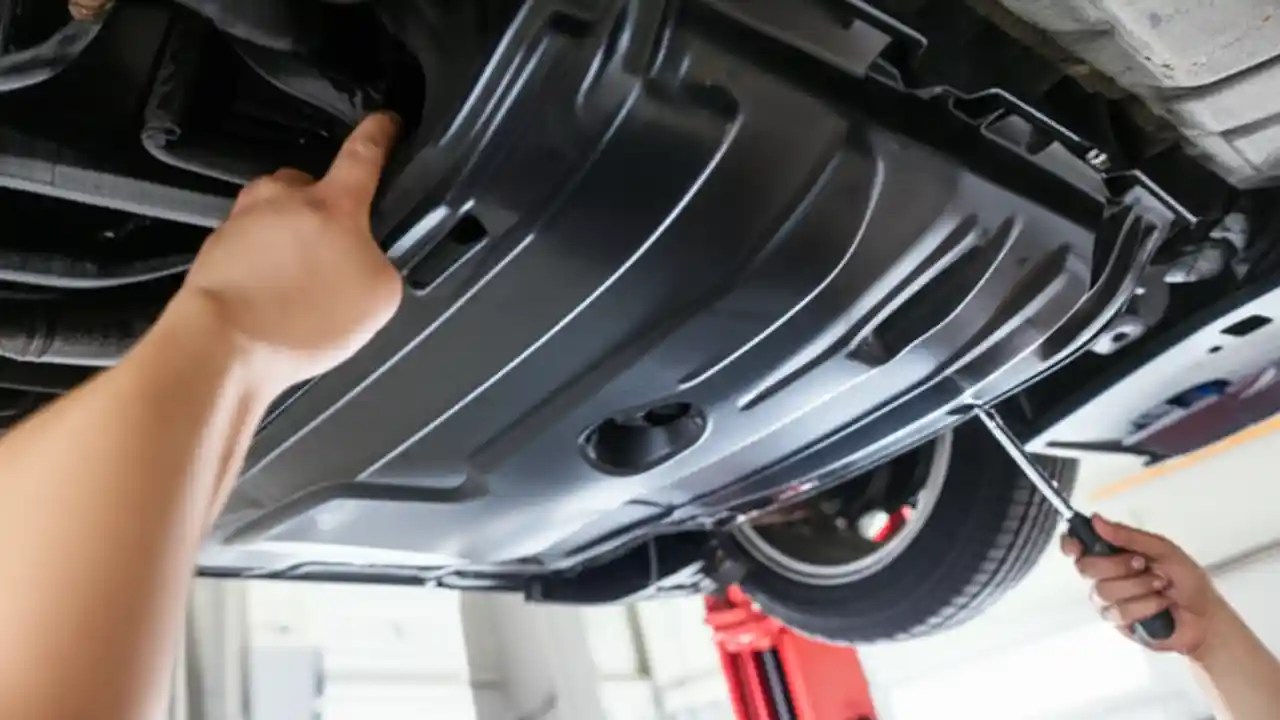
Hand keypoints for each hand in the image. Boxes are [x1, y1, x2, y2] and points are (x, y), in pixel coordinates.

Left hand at [175, 112, 404, 389]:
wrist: (225, 345)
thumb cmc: (307, 319)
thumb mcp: (379, 297)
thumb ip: (379, 261)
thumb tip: (364, 255)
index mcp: (333, 205)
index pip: (364, 154)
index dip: (381, 134)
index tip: (388, 121)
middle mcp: (283, 199)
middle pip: (311, 187)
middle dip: (323, 209)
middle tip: (334, 250)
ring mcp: (243, 219)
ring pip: (276, 212)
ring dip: (289, 235)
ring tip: (297, 279)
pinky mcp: (216, 247)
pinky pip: (250, 243)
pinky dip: (263, 263)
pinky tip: (270, 297)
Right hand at [1062, 515, 1227, 656]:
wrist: (1205, 616)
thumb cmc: (1186, 580)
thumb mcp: (1163, 549)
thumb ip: (1128, 536)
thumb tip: (1096, 520)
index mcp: (1112, 553)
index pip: (1077, 545)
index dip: (1071, 543)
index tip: (1077, 545)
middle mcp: (1105, 575)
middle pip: (1085, 567)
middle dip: (1117, 564)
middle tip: (1143, 563)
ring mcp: (1109, 600)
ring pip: (1103, 590)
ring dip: (1137, 586)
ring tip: (1161, 585)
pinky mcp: (1118, 622)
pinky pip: (1119, 611)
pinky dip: (1145, 605)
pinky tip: (1160, 604)